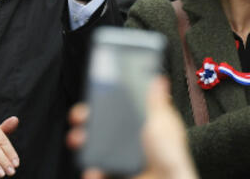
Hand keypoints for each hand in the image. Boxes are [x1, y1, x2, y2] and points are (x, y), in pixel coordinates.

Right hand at [67, 79, 197, 178]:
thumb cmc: (171, 157)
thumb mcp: (163, 123)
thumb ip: (155, 103)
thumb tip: (158, 80)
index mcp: (144, 124)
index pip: (121, 108)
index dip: (105, 100)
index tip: (93, 96)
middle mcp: (130, 140)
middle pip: (102, 125)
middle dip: (86, 120)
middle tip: (79, 118)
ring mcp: (120, 158)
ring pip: (93, 147)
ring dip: (81, 142)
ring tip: (78, 140)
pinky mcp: (115, 173)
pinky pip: (95, 170)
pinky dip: (90, 170)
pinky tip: (93, 169)